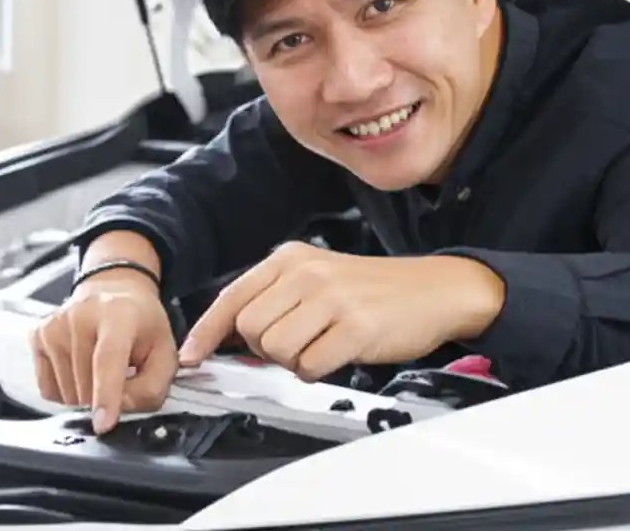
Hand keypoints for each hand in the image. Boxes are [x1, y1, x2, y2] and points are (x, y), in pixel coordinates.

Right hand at [30, 268, 176, 433]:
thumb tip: (121, 408)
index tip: (103, 425)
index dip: (107, 395)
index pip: (107, 359)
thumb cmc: (142, 325)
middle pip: (86, 386)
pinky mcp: (38, 336)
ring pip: (66, 393)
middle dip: (105, 399)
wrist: (113, 293)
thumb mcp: (165, 353)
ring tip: (101, 369)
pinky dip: (67, 391)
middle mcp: (81, 315)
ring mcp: (55, 325)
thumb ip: (152, 387)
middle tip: (121, 378)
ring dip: (86, 396)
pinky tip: (81, 369)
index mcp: (118, 314)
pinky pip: (49, 389)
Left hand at [177, 241, 504, 380]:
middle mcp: (307, 273)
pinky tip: (338, 353)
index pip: (232, 297)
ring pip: (276, 350)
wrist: (436, 290)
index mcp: (292, 258)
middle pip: (250, 330)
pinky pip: (309, 366)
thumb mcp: (319, 278)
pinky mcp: (355, 327)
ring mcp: (332, 298)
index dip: (207, 332)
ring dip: (294, 361)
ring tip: (322, 345)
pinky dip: (318, 371)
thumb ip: (276, 300)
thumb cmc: (376, 290)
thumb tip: (231, 338)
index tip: (193, 356)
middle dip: (267, 349)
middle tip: (299, 342)